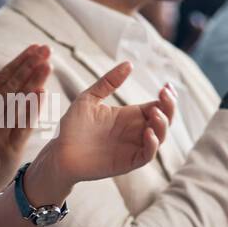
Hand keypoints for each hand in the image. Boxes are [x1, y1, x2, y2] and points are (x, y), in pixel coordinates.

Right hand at [0, 44, 51, 191]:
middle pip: (10, 88)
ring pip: (16, 105)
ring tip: (48, 65)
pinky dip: (30, 111)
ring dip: (33, 83)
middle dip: (29, 67)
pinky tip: (42, 93)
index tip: (34, 47)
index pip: (0, 79)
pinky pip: (21, 128)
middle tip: (46, 49)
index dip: (18, 62)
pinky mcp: (8, 152)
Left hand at [24, 61, 173, 204]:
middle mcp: (135, 131)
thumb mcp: (90, 98)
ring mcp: (133, 147)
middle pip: (164, 120)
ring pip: (160, 137)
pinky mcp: (128, 162)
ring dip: (163, 124)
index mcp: (130, 116)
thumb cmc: (72, 126)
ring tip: (155, 111)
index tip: (166, 85)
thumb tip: (129, 64)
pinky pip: (147, 155)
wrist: (58, 152)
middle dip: (169, 107)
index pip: (157, 105)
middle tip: (164, 94)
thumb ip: (109, 82)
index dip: (166, 97)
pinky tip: (147, 132)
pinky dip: (152, 144)